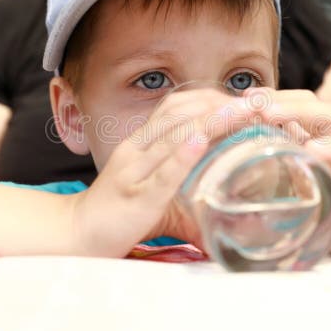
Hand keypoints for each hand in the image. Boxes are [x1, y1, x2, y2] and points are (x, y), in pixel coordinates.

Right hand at [73, 88, 257, 257]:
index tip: (242, 99)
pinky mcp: (135, 199)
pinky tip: (201, 142)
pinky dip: (182, 157)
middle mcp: (136, 150)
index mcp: (140, 143)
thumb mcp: (152, 185)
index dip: (209, 97)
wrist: (76, 234)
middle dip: (219, 104)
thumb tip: (226, 193)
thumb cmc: (119, 212)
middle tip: (254, 102)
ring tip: (240, 112)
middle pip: (178, 114)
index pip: (175, 106)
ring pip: (172, 137)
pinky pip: (161, 174)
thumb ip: (182, 180)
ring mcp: (134, 172)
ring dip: (211, 121)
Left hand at [244, 88, 330, 256]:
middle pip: (304, 103)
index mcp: (313, 147)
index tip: (227, 108)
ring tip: (267, 112)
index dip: (258, 107)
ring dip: (295, 109)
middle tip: (242, 101)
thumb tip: (234, 210)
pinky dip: (330, 146)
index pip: (286, 114)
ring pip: (326, 115)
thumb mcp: (302, 209)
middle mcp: (330, 143)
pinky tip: (310, 149)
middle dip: (272, 98)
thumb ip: (276, 202)